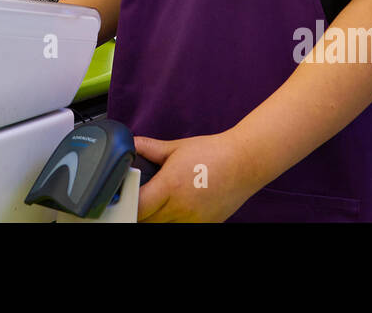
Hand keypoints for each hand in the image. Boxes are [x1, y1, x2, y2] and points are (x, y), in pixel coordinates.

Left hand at [134, 132, 257, 222]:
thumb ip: (149, 148)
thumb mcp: (176, 147)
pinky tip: (178, 207)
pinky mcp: (204, 225)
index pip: (138, 206)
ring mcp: (193, 220)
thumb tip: (131, 144)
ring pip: (162, 227)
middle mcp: (181, 207)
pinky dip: (174, 221)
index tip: (126, 195)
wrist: (244, 162)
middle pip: (146, 220)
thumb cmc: (213, 153)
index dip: (128, 202)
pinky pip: (181, 228)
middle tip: (143, 197)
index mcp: (170, 186)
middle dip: (141, 210)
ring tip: (162, 202)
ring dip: (157, 217)